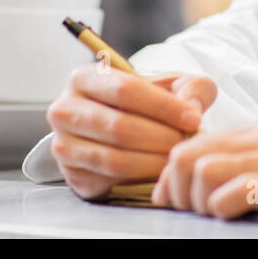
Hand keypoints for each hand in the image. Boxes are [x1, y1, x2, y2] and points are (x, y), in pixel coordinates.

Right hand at [46, 65, 216, 199]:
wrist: (127, 127)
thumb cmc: (150, 102)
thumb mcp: (174, 84)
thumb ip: (192, 87)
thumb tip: (192, 110)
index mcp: (84, 77)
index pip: (125, 89)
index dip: (164, 106)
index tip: (193, 118)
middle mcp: (64, 110)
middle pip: (119, 127)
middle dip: (161, 137)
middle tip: (186, 143)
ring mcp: (64, 145)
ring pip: (113, 159)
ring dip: (152, 162)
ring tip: (176, 158)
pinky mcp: (73, 176)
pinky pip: (109, 181)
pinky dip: (139, 179)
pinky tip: (159, 172)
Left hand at [149, 98, 257, 218]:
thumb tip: (241, 177)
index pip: (194, 144)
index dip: (174, 176)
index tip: (179, 201)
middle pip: (186, 157)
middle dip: (175, 191)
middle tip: (186, 216)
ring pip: (203, 171)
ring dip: (195, 201)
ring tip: (213, 219)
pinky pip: (241, 191)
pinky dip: (226, 208)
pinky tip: (239, 217)